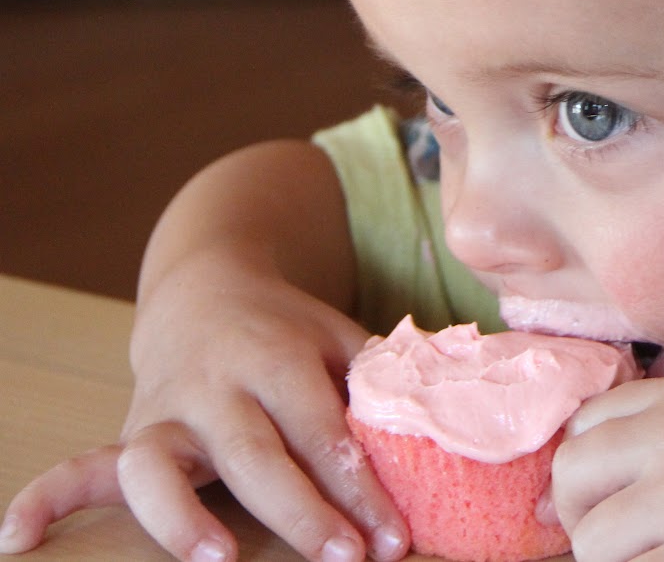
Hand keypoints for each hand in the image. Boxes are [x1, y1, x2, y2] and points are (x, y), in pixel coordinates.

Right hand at [0, 253, 407, 561]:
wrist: (209, 290)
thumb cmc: (293, 332)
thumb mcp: (342, 338)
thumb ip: (387, 380)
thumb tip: (458, 417)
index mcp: (278, 354)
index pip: (323, 426)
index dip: (359, 483)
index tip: (393, 536)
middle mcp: (216, 383)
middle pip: (255, 453)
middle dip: (302, 511)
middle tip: (346, 559)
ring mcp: (165, 409)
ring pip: (159, 463)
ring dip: (181, 516)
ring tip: (219, 561)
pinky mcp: (129, 431)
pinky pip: (79, 465)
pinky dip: (46, 498)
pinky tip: (17, 538)